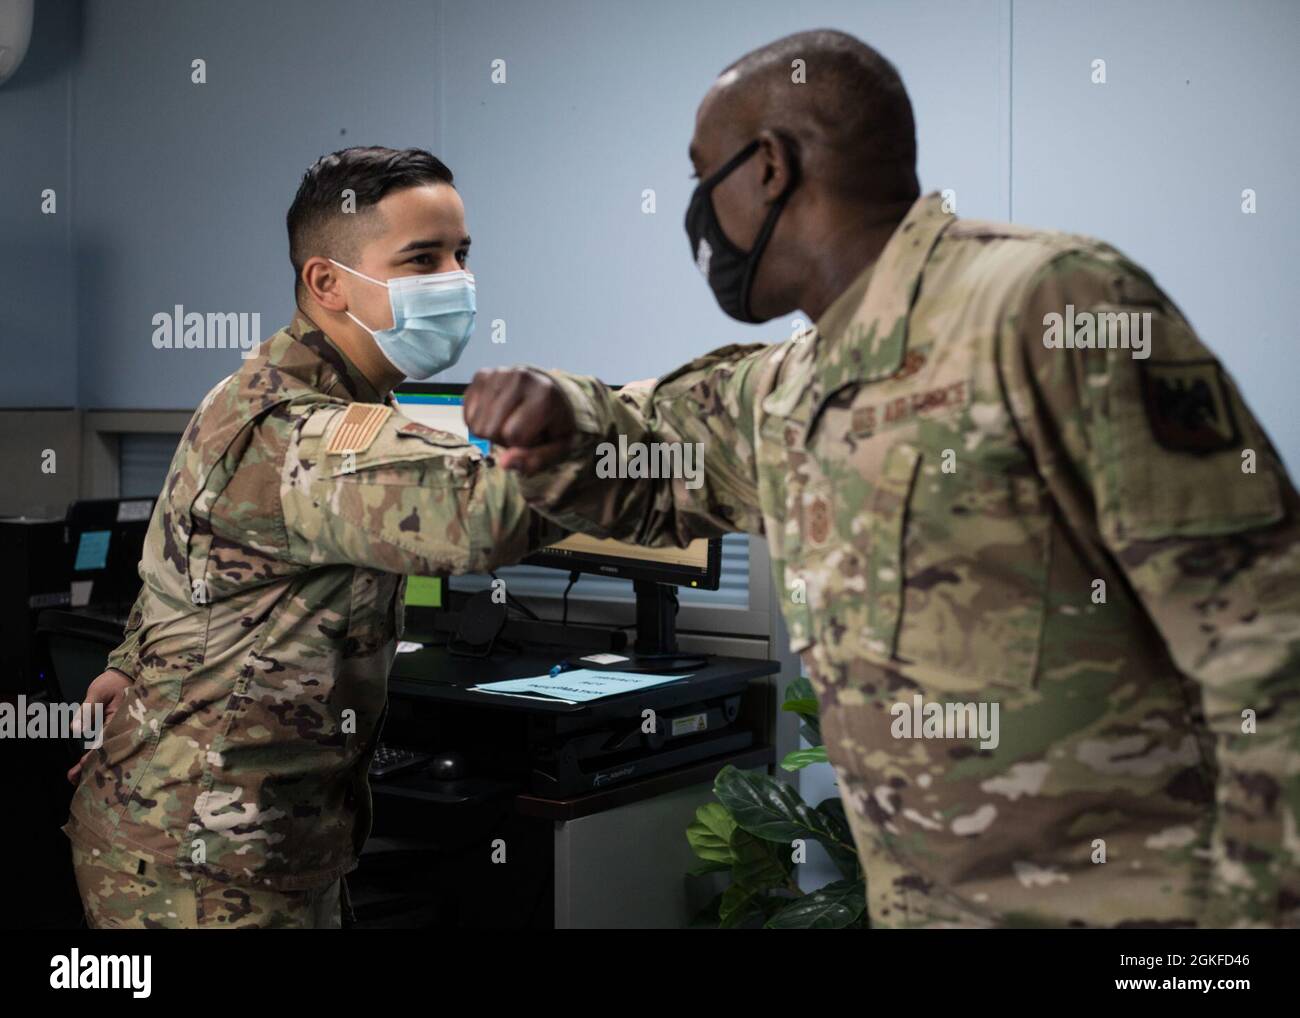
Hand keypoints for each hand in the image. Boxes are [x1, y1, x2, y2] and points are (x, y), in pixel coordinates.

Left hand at [66, 669, 130, 784]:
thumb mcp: (97, 693)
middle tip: (73, 778)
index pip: (104, 744)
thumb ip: (87, 711)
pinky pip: (106, 742)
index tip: (80, 768)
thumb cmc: (113, 682)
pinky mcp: (115, 728)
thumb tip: (75, 730)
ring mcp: (119, 729)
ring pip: (106, 749)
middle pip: (106, 752)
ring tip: (76, 775)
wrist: (126, 673)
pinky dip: (96, 752)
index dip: (92, 758)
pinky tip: (86, 761)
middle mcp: (121, 728)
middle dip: (91, 767)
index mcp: (118, 722)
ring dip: (92, 762)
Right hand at [464, 367, 576, 474]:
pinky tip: (497, 415)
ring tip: (510, 421)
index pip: (513, 435)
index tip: (535, 435)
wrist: (550, 393)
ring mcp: (498, 373)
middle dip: (503, 439)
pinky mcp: (482, 374)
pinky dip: (479, 421)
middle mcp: (520, 378)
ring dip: (491, 431)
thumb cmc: (554, 423)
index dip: (521, 445)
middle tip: (521, 430)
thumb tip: (504, 463)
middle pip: (490, 430)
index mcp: (545, 394)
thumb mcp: (559, 448)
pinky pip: (467, 414)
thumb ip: (536, 460)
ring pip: (476, 425)